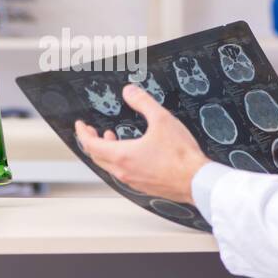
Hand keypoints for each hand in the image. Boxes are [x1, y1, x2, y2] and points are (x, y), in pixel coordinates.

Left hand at [73, 83, 210, 203]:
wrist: (196, 182)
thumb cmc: (181, 156)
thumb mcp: (162, 120)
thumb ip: (143, 102)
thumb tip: (129, 91)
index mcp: (123, 156)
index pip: (90, 144)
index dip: (82, 132)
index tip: (80, 125)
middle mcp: (123, 171)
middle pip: (96, 157)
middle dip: (91, 141)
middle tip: (91, 130)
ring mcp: (132, 181)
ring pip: (108, 166)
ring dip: (105, 150)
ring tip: (111, 137)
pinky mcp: (142, 186)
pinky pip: (121, 173)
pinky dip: (118, 160)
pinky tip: (130, 152)